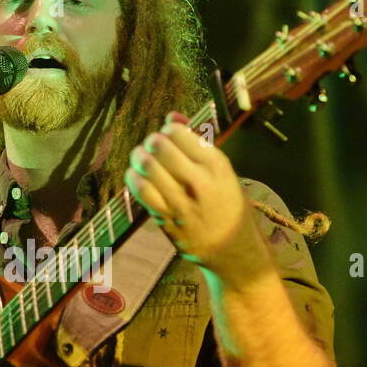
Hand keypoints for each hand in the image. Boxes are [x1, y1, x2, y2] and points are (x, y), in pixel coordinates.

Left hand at [125, 112, 267, 283]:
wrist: (233, 250)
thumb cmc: (228, 205)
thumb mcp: (223, 172)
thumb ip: (197, 144)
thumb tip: (172, 116)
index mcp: (216, 165)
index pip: (179, 132)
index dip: (168, 129)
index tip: (169, 134)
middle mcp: (198, 181)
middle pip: (160, 146)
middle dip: (152, 141)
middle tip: (152, 146)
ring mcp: (181, 202)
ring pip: (148, 166)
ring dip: (139, 157)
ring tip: (141, 157)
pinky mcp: (166, 219)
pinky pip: (141, 191)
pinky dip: (134, 178)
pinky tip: (135, 175)